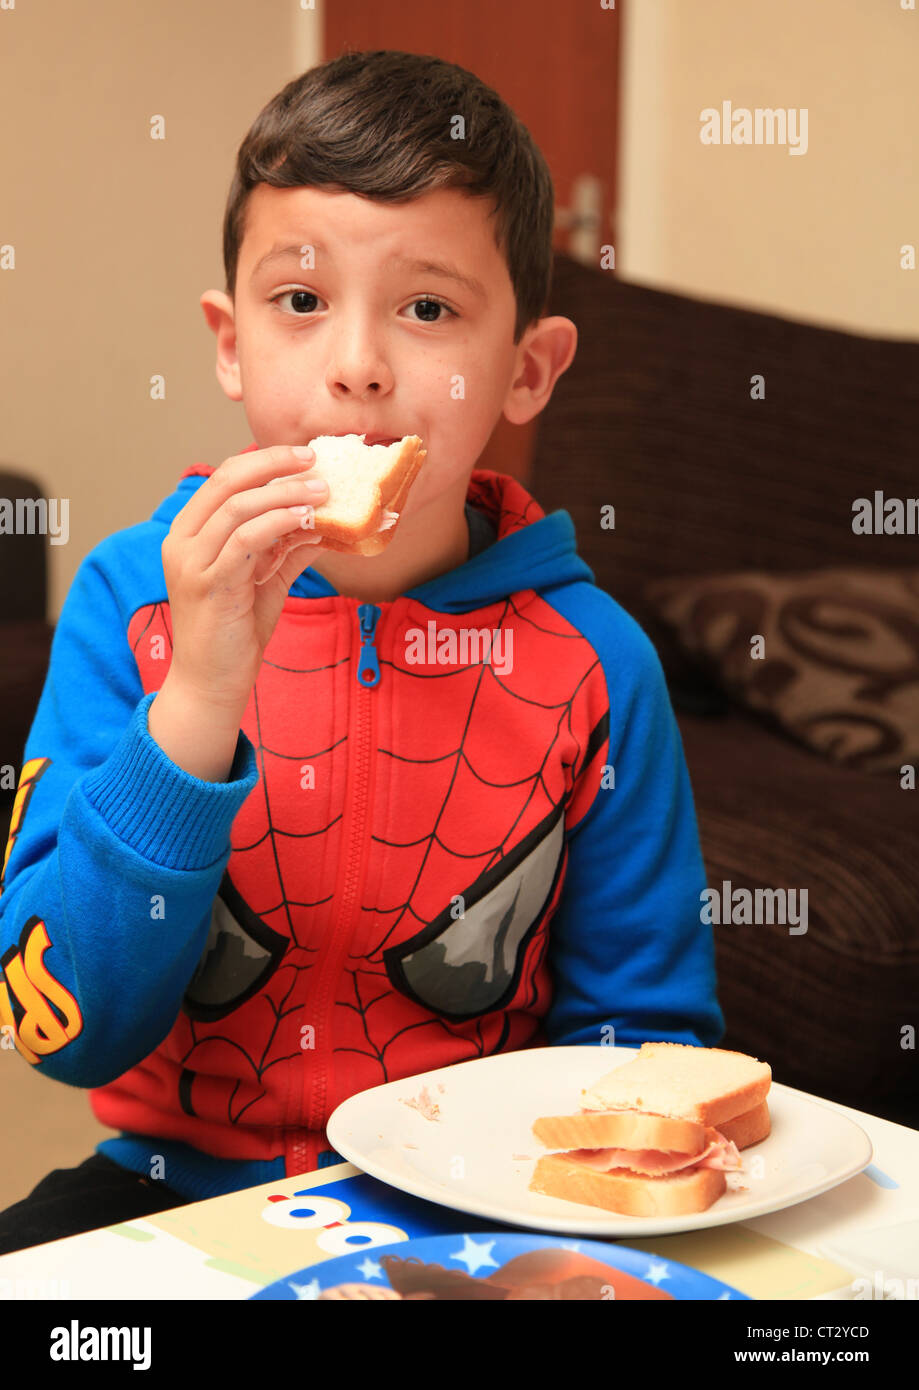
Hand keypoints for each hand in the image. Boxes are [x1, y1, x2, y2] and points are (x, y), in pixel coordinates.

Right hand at [160, 445, 327, 720]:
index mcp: (190, 533)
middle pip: (226, 481)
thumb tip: (324, 519)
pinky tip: (307, 520)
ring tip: (321, 490)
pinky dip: (279, 523)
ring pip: (238, 507)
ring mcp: (191, 562)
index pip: (223, 479)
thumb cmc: (234, 632)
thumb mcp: (266, 579)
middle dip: (273, 464)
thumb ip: (287, 547)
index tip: (302, 455)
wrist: (211, 683)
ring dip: (284, 493)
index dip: (263, 460)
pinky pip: (246, 539)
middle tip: (314, 458)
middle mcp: (182, 541)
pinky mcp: (209, 584)